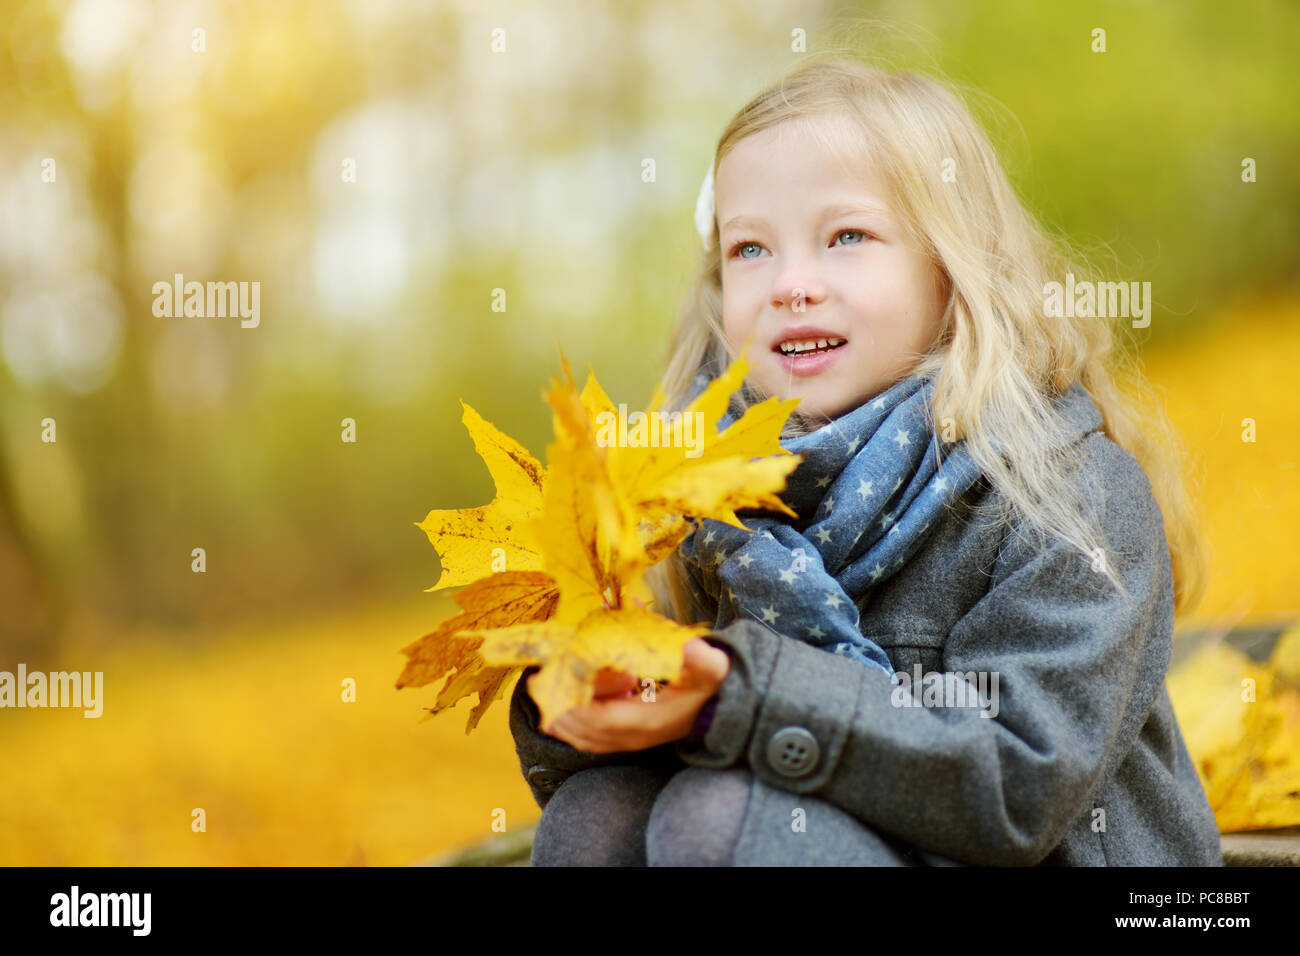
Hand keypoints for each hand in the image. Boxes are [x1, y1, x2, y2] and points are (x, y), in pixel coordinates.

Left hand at [529, 638, 730, 753]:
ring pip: (584, 737)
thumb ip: (704, 662)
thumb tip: (693, 647)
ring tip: (541, 690)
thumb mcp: (712, 672)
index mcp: (648, 721)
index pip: (600, 720)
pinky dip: (571, 725)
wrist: (717, 711)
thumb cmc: (709, 689)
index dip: (575, 704)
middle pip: (584, 730)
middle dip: (558, 707)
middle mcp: (634, 736)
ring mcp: (629, 740)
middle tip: (537, 681)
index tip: (555, 682)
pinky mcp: (626, 737)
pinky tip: (557, 708)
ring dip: (560, 716)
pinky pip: (591, 738)